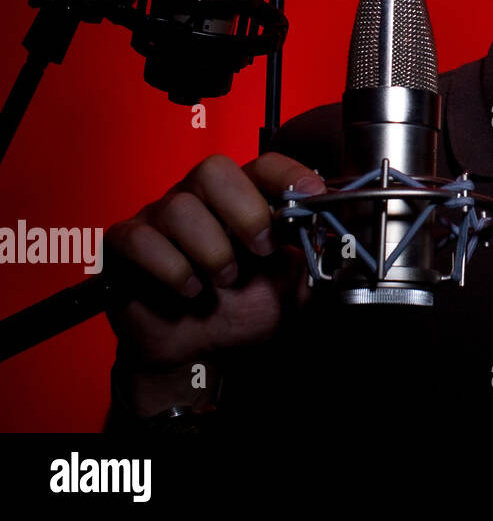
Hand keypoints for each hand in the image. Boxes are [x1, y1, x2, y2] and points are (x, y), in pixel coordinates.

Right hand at [104, 152, 322, 412]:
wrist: (199, 354)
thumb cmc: (244, 313)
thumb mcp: (294, 289)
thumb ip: (314, 259)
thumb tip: (337, 235)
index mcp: (245, 200)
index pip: (264, 165)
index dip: (288, 174)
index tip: (311, 193)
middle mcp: (202, 199)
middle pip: (213, 170)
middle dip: (244, 211)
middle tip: (261, 249)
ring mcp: (161, 217)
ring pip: (179, 208)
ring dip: (210, 251)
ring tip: (222, 281)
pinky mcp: (127, 244)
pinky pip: (141, 239)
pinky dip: (171, 268)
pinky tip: (188, 290)